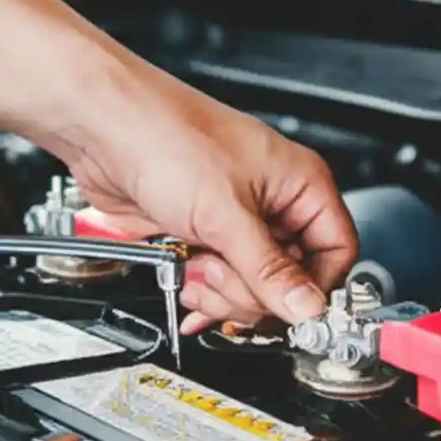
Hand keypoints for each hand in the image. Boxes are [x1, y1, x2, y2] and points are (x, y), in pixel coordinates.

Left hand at [64, 78, 357, 334]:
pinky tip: (187, 288)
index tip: (289, 308)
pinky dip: (203, 293)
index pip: (336, 251)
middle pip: (291, 278)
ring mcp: (236, 221)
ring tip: (196, 271)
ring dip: (222, 294)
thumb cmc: (166, 138)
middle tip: (222, 276)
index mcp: (300, 183)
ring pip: (251, 286)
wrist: (104, 132)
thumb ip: (268, 269)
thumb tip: (307, 307)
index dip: (314, 286)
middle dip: (253, 291)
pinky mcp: (203, 234)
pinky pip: (218, 280)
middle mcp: (273, 202)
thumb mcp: (225, 214)